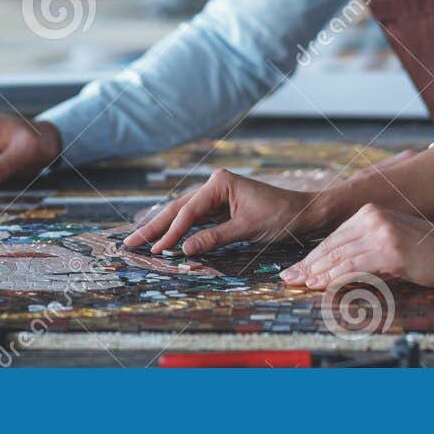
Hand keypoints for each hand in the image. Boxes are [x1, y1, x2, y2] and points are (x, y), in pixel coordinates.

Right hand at [123, 168, 326, 255]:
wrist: (304, 213)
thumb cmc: (281, 216)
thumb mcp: (248, 229)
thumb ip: (215, 238)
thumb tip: (185, 250)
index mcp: (220, 183)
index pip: (188, 211)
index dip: (171, 232)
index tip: (156, 250)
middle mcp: (214, 186)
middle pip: (178, 209)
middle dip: (154, 227)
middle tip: (129, 243)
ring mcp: (216, 197)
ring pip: (183, 215)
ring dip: (162, 229)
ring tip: (138, 241)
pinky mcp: (220, 209)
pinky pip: (194, 221)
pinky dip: (179, 231)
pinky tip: (163, 239)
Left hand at [280, 203, 433, 289]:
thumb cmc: (429, 252)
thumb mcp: (393, 241)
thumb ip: (367, 247)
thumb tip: (339, 267)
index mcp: (371, 212)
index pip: (335, 237)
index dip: (314, 255)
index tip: (299, 268)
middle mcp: (373, 217)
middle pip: (332, 245)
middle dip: (309, 264)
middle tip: (289, 278)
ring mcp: (381, 232)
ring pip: (340, 256)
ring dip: (318, 273)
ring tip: (302, 284)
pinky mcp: (389, 250)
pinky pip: (355, 267)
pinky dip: (336, 278)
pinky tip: (323, 286)